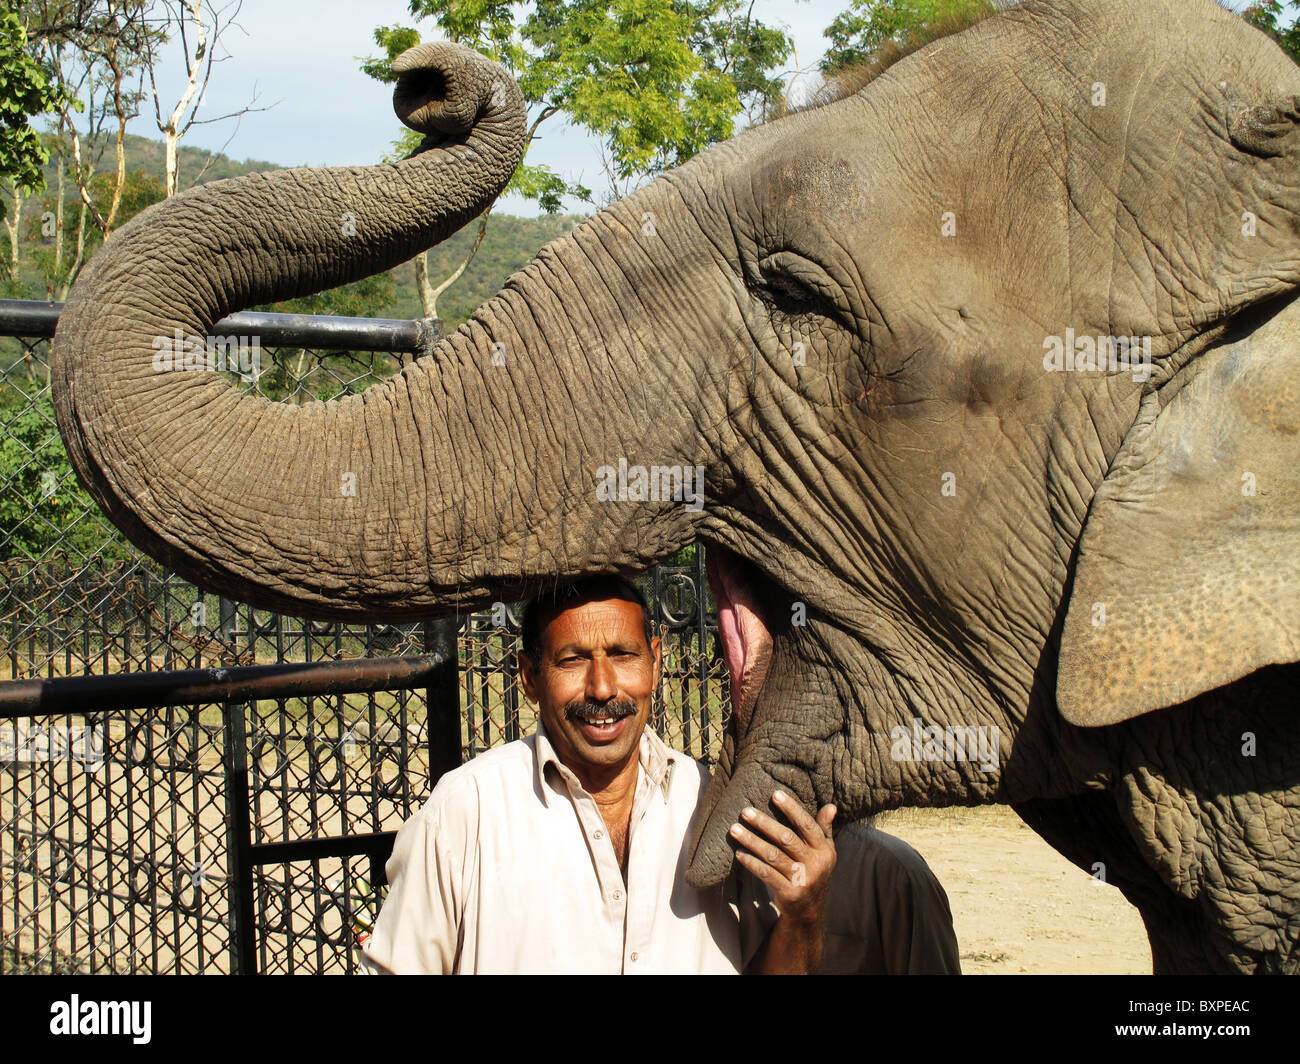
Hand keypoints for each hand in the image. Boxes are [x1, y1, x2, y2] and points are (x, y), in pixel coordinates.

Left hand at [730, 789, 836, 924]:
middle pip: (786, 838)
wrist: (809, 910)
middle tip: (745, 811)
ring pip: (773, 855)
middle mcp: (816, 864)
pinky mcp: (789, 893)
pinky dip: (752, 863)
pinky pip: (767, 874)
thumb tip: (831, 806)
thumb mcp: (824, 851)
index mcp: (824, 850)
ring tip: (735, 829)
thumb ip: (824, 828)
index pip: (807, 825)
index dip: (791, 809)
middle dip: (764, 823)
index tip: (775, 794)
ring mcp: (803, 879)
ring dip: (752, 841)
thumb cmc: (813, 871)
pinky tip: (739, 853)